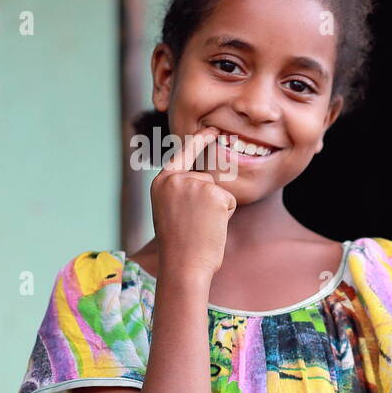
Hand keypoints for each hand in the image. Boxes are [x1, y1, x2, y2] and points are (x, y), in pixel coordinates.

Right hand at [150, 126, 235, 278]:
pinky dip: (225, 216)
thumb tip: (203, 180)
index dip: (200, 141)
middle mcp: (175, 178)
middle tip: (194, 225)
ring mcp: (195, 183)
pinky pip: (229, 201)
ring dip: (217, 209)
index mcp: (162, 181)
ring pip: (219, 191)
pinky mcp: (213, 193)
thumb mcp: (171, 210)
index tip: (213, 129)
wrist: (183, 264)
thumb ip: (182, 191)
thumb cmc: (179, 245)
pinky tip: (210, 226)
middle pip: (207, 179)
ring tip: (200, 226)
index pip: (183, 155)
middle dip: (209, 202)